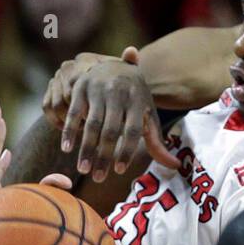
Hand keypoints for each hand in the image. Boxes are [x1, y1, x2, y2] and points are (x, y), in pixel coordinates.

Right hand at [57, 48, 179, 180]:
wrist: (115, 65)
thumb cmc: (134, 100)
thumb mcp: (148, 116)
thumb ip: (157, 142)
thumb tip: (176, 166)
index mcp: (139, 100)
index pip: (134, 130)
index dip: (127, 151)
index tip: (120, 171)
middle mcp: (119, 93)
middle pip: (111, 130)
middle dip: (104, 156)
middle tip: (98, 178)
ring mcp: (98, 89)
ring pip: (92, 124)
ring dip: (87, 149)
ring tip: (84, 169)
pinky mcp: (81, 87)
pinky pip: (74, 113)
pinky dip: (69, 131)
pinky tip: (67, 149)